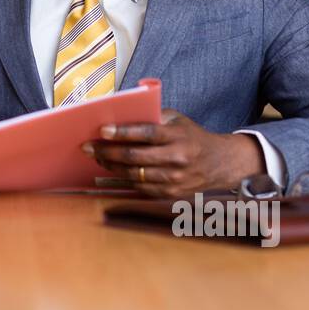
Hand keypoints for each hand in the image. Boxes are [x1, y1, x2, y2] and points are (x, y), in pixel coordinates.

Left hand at [83, 109, 263, 198]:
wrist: (220, 163)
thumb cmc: (192, 137)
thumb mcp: (178, 120)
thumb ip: (153, 117)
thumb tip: (121, 116)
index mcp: (178, 136)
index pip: (146, 133)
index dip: (122, 132)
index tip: (103, 130)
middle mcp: (177, 159)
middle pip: (135, 157)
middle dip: (107, 152)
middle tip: (88, 147)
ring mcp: (174, 179)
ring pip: (134, 175)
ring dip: (111, 167)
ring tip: (98, 158)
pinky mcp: (170, 194)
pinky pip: (140, 188)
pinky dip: (123, 179)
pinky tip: (112, 171)